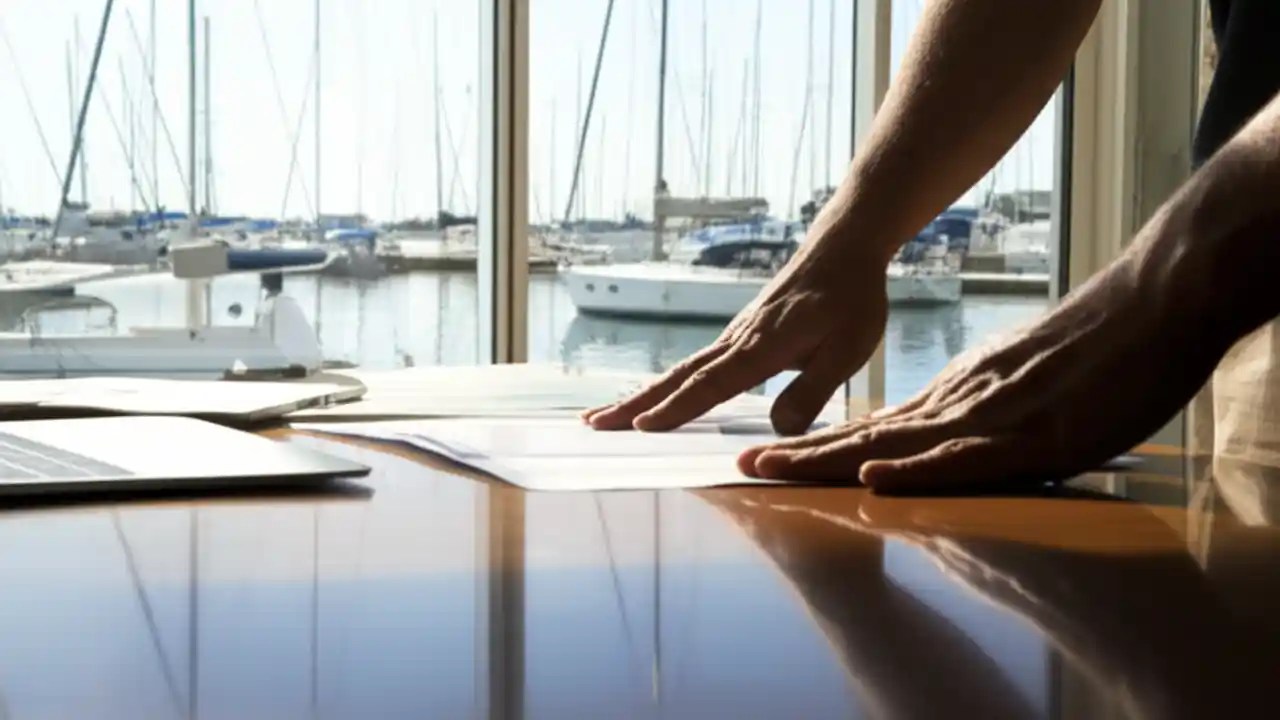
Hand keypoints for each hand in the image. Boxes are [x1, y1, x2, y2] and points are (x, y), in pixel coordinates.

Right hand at [583, 223, 890, 434]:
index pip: (710, 384)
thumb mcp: (847, 351)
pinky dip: (668, 382)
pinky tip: (659, 393)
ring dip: (642, 393)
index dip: (677, 408)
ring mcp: (735, 335)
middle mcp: (737, 341)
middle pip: (678, 377)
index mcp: (760, 349)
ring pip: (680, 369)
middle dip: (634, 403)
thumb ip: (813, 390)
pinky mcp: (741, 332)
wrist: (843, 247)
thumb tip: (779, 428)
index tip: (640, 427)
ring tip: (606, 414)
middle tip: (592, 423)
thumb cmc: (851, 298)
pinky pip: (695, 362)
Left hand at [739, 227, 1229, 491]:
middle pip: (866, 437)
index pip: (872, 429)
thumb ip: (967, 406)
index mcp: (955, 399)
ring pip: (896, 444)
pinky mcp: (1032, 435)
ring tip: (772, 469)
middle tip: (743, 469)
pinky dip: (918, 466)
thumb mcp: (1013, 379)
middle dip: (803, 457)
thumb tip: (925, 431)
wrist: (1150, 306)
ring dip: (832, 459)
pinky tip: (874, 473)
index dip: (818, 447)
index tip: (768, 461)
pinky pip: (965, 455)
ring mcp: (990, 418)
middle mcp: (958, 407)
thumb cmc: (1090, 348)